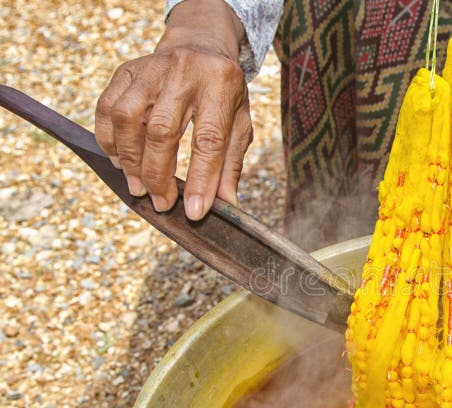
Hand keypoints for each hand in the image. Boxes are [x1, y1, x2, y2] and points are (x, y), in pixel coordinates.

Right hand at [95, 0, 252, 219]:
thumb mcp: (240, 122)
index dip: (200, 180)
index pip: (208, 140)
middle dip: (158, 175)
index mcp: (221, 85)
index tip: (193, 212)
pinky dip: (109, 139)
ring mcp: (151, 69)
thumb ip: (232, 162)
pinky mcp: (126, 70)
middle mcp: (184, 73)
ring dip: (130, 160)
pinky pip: (107, 108)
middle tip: (161, 202)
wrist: (200, 45)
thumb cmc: (223, 93)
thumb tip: (226, 204)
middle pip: (162, 130)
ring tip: (138, 186)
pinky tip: (120, 160)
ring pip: (128, 118)